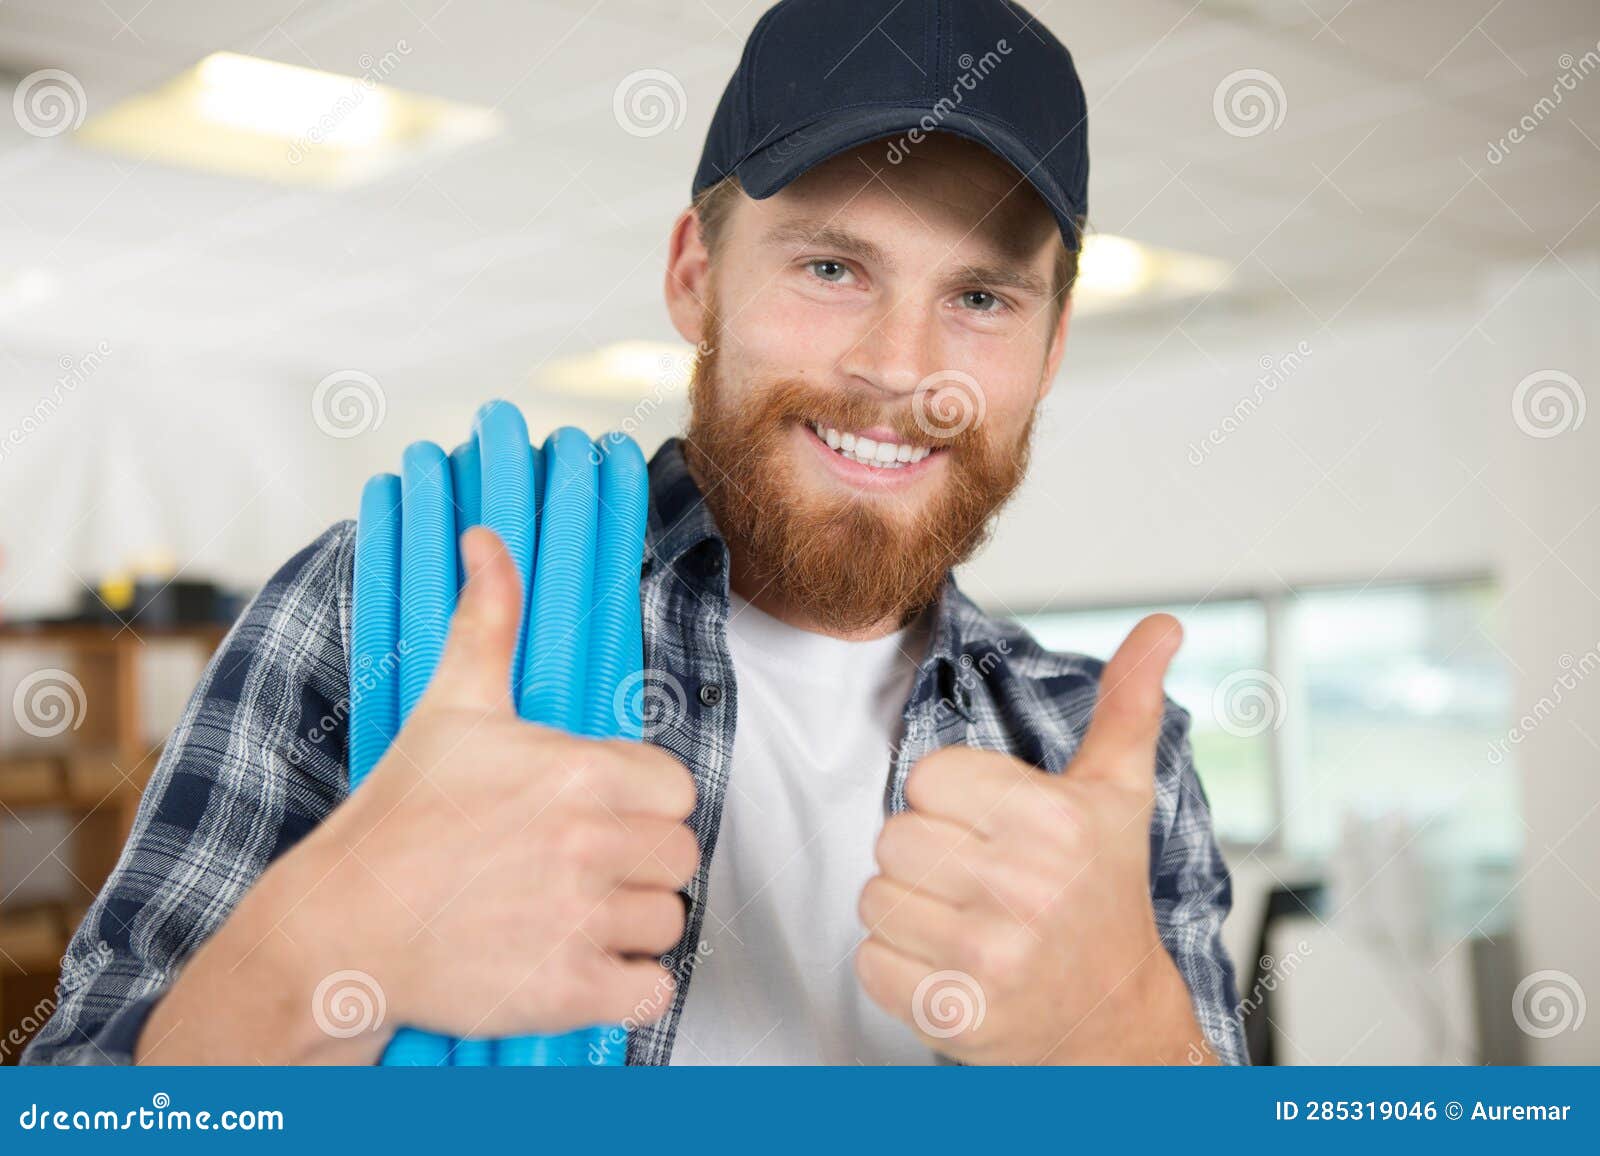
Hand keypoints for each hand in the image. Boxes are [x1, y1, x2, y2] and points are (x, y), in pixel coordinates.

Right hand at [142, 527, 698, 1063]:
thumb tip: (487, 540)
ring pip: (667, 923)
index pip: (678, 790)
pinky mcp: (568, 992)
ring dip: (631, 924)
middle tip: (580, 866)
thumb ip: (488, 620)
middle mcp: (591, 843)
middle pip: (680, 857)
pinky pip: (652, 991)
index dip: (643, 802)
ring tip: (570, 914)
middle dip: (639, 862)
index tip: (598, 812)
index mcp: (580, 773)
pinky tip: (577, 964)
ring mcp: (581, 921)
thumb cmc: (398, 819)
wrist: (341, 928)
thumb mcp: (451, 706)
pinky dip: (627, 987)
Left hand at [855, 614, 1207, 1063]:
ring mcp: (987, 956)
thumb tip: (1162, 625)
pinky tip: (946, 962)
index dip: (949, 799)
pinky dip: (896, 964)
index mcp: (1053, 821)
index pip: (927, 776)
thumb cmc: (1107, 898)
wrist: (1117, 1023)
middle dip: (924, 853)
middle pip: (892, 836)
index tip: (989, 825)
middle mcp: (1022, 888)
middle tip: (974, 875)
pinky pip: (869, 962)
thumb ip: (1126, 703)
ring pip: (873, 897)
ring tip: (960, 917)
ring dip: (906, 908)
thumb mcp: (1120, 795)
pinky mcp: (955, 1014)